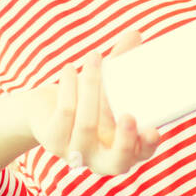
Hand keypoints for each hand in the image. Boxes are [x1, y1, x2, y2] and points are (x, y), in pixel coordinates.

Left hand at [24, 31, 161, 175]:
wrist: (42, 112)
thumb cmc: (85, 100)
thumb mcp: (107, 86)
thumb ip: (122, 64)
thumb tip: (135, 34)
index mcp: (123, 151)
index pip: (141, 155)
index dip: (148, 145)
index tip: (153, 130)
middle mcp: (102, 160)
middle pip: (117, 160)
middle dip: (124, 139)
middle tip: (128, 116)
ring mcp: (77, 154)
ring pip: (88, 124)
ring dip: (92, 86)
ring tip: (94, 57)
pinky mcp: (54, 141)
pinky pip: (65, 113)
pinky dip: (69, 86)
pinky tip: (69, 68)